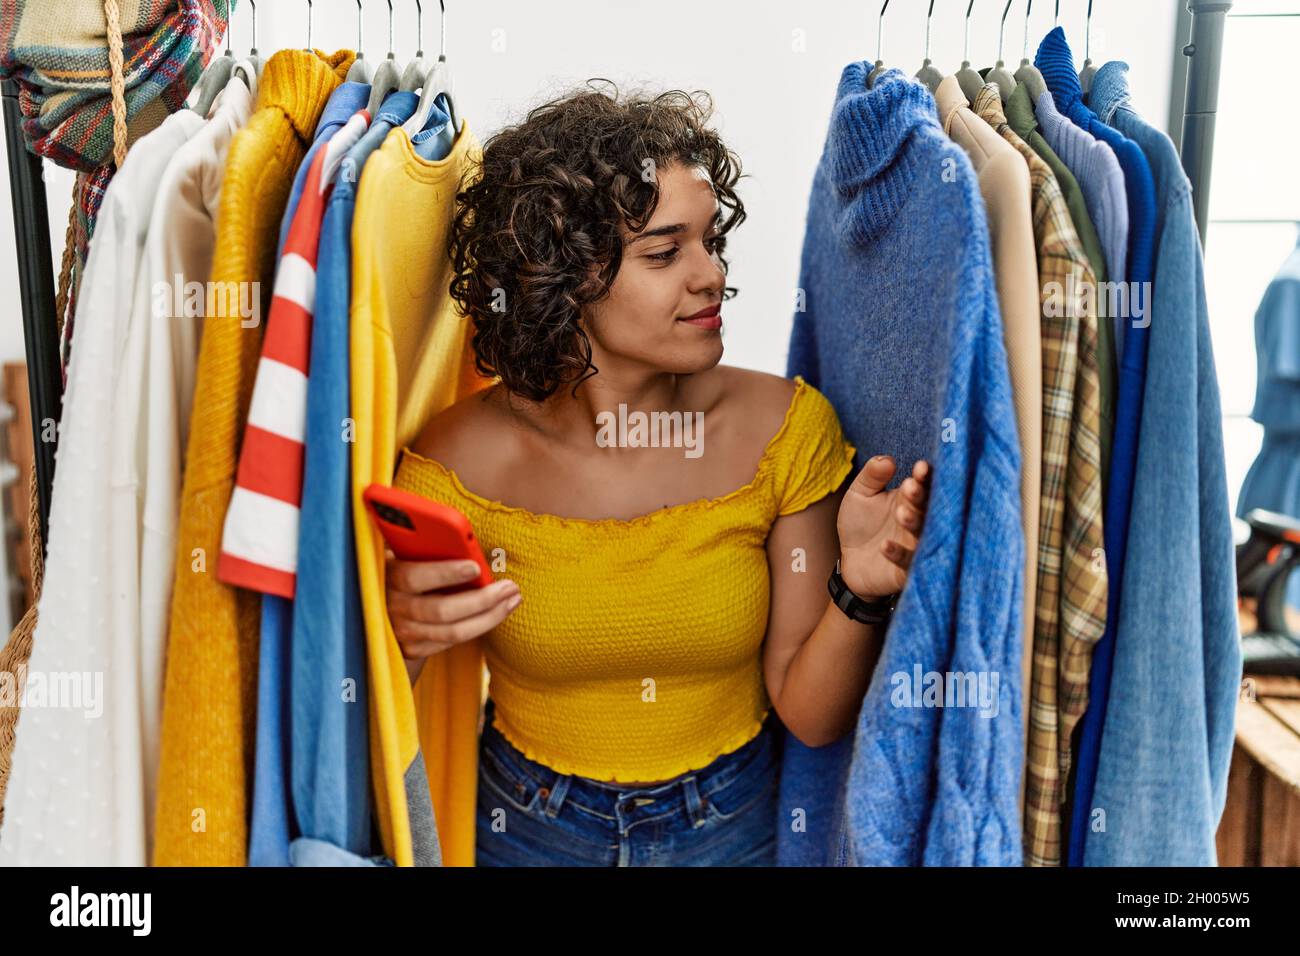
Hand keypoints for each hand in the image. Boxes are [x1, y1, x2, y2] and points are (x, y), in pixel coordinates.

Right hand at [384, 550, 521, 659]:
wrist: (384, 599)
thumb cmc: (407, 564)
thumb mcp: (409, 551)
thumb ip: (428, 547)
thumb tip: (466, 543)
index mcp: (390, 575)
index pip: (414, 577)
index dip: (445, 573)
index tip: (475, 567)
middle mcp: (393, 607)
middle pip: (442, 611)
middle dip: (482, 600)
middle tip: (510, 587)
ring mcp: (403, 632)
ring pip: (452, 632)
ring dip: (489, 617)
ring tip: (512, 600)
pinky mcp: (413, 649)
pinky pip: (451, 642)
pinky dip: (477, 627)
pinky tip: (496, 613)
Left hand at [835, 456, 932, 599]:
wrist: (850, 561)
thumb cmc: (860, 524)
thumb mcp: (859, 495)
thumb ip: (871, 476)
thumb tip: (886, 459)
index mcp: (911, 499)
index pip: (925, 484)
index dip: (926, 476)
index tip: (920, 467)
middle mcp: (919, 520)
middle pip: (928, 506)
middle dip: (921, 496)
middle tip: (910, 487)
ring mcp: (916, 545)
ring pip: (923, 533)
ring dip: (914, 522)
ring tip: (901, 513)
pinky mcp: (908, 569)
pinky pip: (908, 562)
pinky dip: (898, 553)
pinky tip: (885, 545)